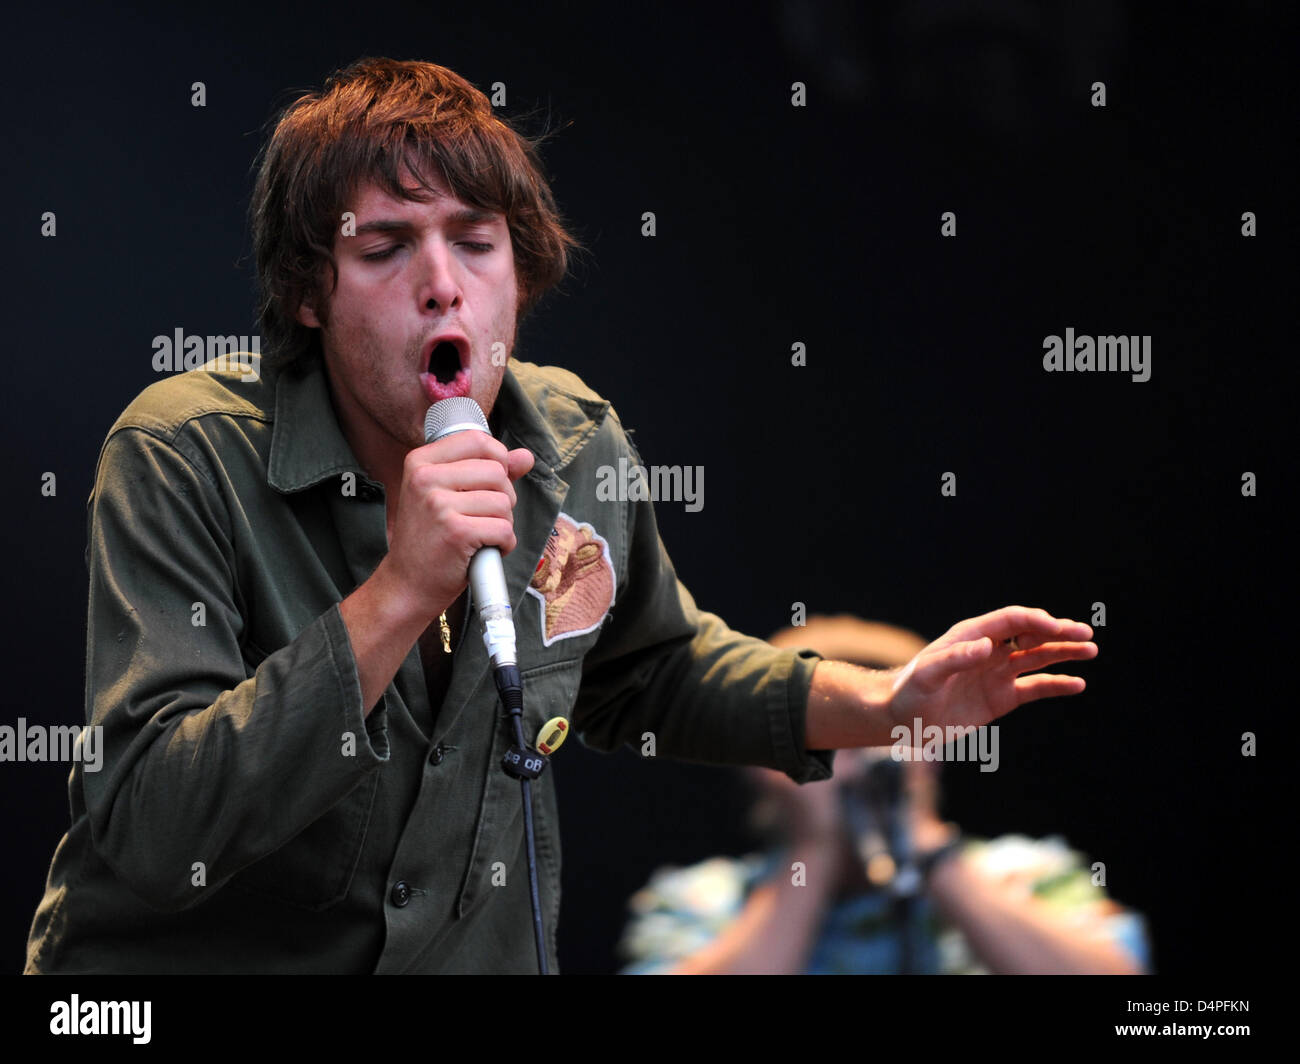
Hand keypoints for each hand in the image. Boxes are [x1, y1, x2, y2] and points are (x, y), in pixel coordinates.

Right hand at [381, 431, 534, 620]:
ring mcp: (439, 505)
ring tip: (482, 535)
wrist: (407, 584)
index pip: (478, 440)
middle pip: (497, 472)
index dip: (498, 460)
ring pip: (503, 503)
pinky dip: (504, 544)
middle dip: (504, 498)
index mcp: (420, 462)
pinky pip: (504, 529)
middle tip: (484, 518)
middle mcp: (426, 478)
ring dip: (503, 524)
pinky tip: (486, 550)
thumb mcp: (447, 495)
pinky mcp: (456, 533)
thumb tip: (526, 456)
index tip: (492, 483)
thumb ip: (487, 471)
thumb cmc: (430, 538)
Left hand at [888, 606, 1096, 732]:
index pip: (1011, 621)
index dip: (1035, 621)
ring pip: (1037, 658)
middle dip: (1058, 631)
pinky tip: (1077, 684)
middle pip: (1030, 634)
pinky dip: (1056, 684)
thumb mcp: (927, 675)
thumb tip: (987, 646)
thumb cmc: (909, 692)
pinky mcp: (1001, 698)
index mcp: (971, 637)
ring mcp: (997, 674)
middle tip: (1085, 633)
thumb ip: (954, 659)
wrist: (902, 719)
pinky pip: (1035, 687)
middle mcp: (988, 651)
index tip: (1057, 628)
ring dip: (1063, 652)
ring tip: (1091, 650)